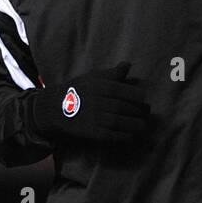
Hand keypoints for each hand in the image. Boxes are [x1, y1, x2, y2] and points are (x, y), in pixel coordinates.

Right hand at [32, 61, 149, 144]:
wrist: (54, 109)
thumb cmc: (77, 91)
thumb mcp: (91, 78)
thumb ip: (111, 74)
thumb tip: (128, 65)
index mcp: (98, 86)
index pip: (123, 90)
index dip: (137, 94)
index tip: (143, 97)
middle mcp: (97, 102)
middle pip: (124, 107)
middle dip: (139, 110)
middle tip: (146, 112)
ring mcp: (94, 118)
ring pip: (121, 122)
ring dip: (135, 125)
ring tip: (142, 125)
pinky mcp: (92, 133)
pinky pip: (112, 135)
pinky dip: (124, 137)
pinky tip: (130, 136)